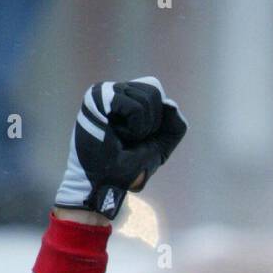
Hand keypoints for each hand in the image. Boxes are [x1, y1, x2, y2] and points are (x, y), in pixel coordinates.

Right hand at [55, 77, 186, 221]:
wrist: (104, 182)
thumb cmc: (126, 167)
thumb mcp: (160, 147)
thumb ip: (174, 126)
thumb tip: (170, 103)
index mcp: (128, 98)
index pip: (155, 90)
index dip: (158, 118)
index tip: (141, 137)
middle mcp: (116, 90)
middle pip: (154, 91)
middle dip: (152, 122)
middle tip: (131, 139)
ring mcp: (106, 92)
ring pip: (149, 98)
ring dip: (143, 128)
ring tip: (122, 138)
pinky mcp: (98, 98)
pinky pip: (136, 108)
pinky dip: (135, 129)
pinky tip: (117, 136)